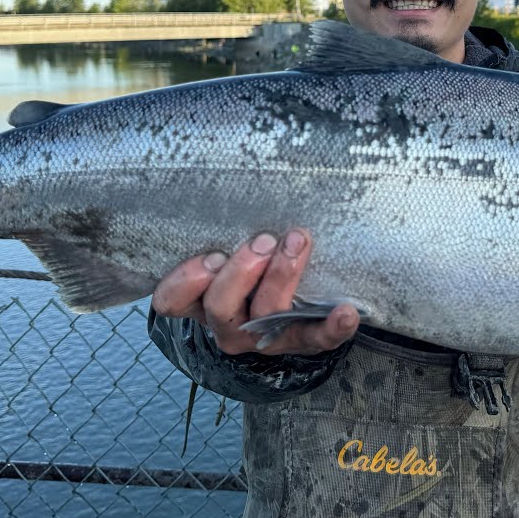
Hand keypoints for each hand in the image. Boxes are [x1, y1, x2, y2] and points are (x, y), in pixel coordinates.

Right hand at [151, 228, 358, 355]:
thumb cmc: (246, 272)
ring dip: (281, 277)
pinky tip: (347, 310)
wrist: (284, 316)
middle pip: (221, 306)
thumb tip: (236, 177)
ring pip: (265, 314)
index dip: (186, 282)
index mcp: (200, 303)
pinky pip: (317, 338)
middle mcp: (228, 326)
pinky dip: (333, 326)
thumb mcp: (223, 255)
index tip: (211, 256)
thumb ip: (220, 231)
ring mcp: (264, 337)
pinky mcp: (301, 340)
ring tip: (296, 243)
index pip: (171, 301)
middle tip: (264, 240)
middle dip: (242, 271)